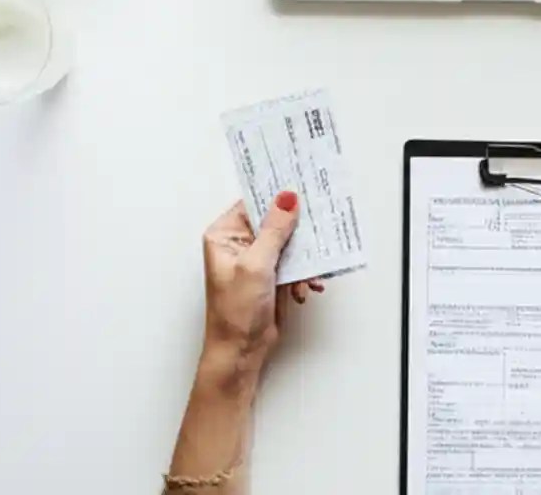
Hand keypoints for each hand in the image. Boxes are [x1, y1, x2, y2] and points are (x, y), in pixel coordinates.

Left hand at [200, 192, 323, 382]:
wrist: (241, 351)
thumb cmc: (234, 313)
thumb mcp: (256, 264)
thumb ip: (274, 230)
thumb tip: (286, 200)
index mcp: (224, 235)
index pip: (252, 203)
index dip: (275, 196)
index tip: (300, 190)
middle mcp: (239, 244)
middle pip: (275, 222)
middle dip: (296, 231)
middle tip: (316, 230)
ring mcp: (257, 260)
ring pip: (289, 244)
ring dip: (303, 258)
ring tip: (308, 275)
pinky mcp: (272, 275)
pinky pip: (295, 263)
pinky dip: (304, 274)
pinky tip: (306, 287)